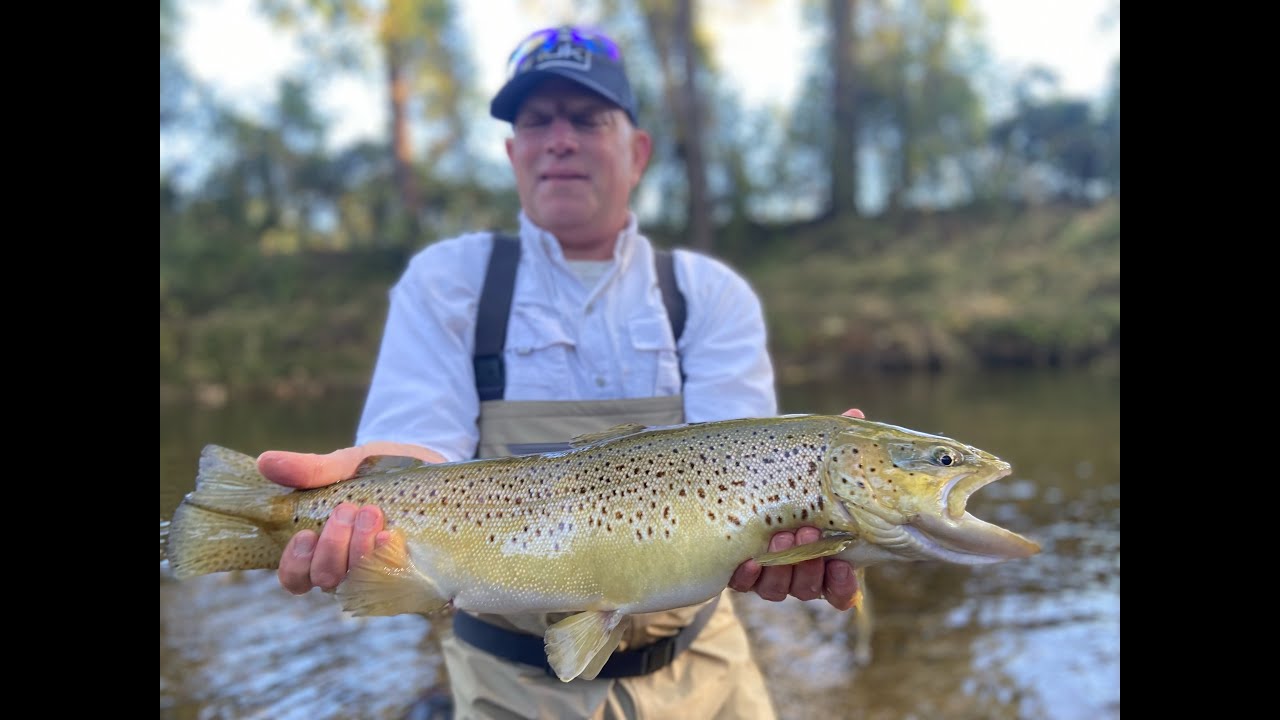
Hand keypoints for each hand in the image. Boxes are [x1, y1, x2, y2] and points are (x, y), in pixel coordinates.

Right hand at [258, 442, 443, 593]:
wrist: (429, 465)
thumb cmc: (379, 470)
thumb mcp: (345, 465)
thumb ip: (310, 469)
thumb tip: (264, 462)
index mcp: (323, 549)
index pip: (296, 578)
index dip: (296, 564)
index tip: (306, 534)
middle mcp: (348, 568)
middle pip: (326, 579)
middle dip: (333, 547)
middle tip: (348, 510)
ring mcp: (379, 573)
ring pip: (358, 582)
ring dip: (359, 550)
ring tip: (372, 513)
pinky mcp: (411, 572)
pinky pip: (394, 581)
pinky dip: (388, 560)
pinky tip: (391, 538)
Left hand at [726, 407, 864, 610]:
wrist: (736, 474)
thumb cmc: (785, 472)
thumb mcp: (807, 459)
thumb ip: (832, 445)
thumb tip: (856, 414)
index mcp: (822, 553)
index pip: (839, 587)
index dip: (841, 585)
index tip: (842, 566)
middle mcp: (796, 569)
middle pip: (809, 587)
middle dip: (810, 565)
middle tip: (806, 533)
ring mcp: (766, 571)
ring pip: (779, 588)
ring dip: (782, 566)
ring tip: (781, 536)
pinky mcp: (736, 572)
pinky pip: (743, 585)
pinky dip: (748, 577)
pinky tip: (749, 561)